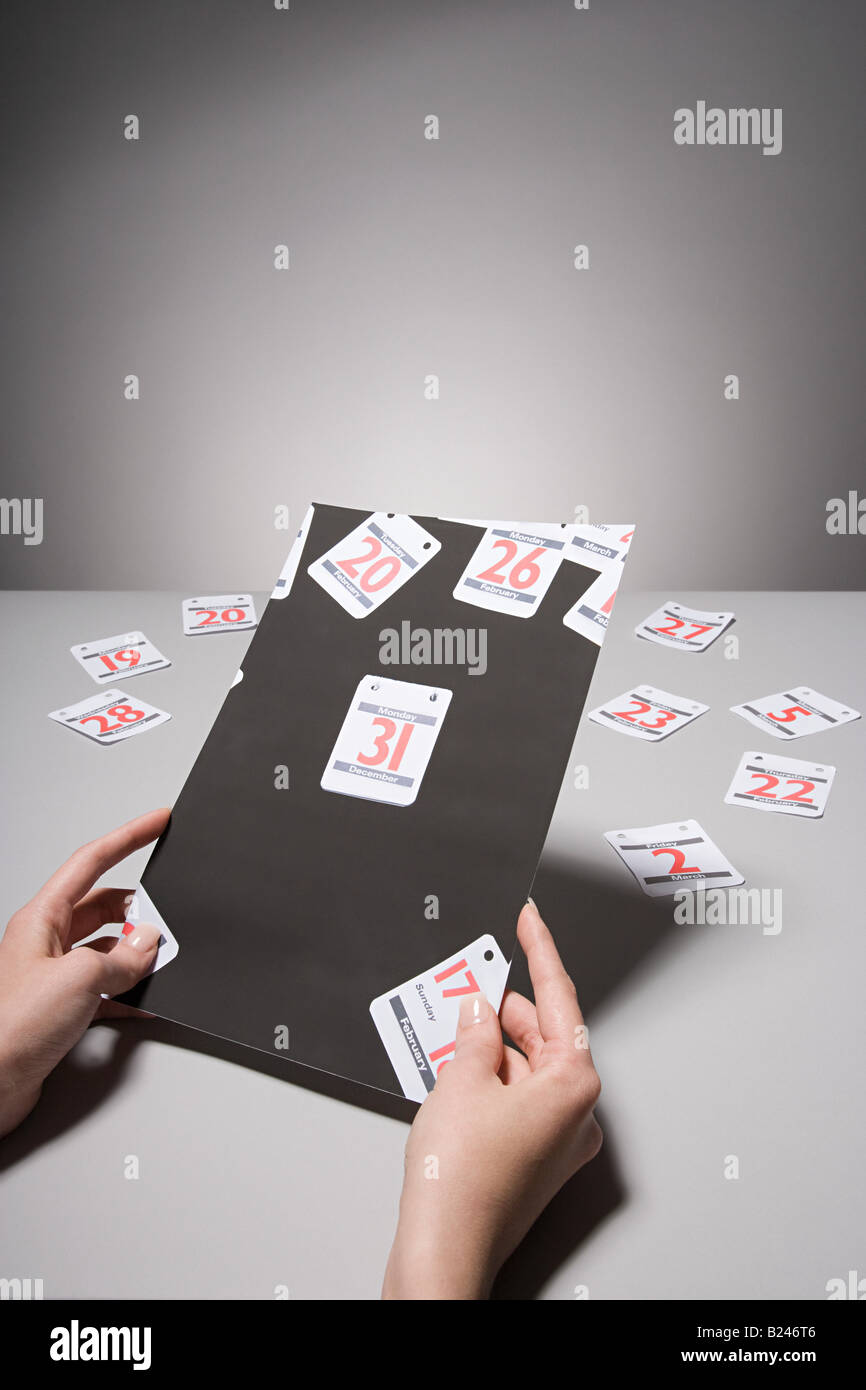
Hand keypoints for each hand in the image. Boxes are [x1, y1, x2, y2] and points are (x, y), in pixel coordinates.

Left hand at [0, 807, 169, 1138]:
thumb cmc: (12, 1028)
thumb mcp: (81, 979)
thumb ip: (124, 957)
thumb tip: (149, 944)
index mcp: (41, 919)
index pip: (92, 861)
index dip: (128, 836)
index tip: (157, 821)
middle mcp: (46, 942)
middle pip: (104, 907)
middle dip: (140, 912)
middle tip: (167, 922)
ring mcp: (54, 975)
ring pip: (108, 949)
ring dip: (136, 956)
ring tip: (158, 964)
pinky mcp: (63, 1008)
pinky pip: (107, 987)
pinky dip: (131, 990)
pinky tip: (146, 1001)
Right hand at [382, 899, 601, 1298]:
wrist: (444, 1246)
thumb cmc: (460, 1179)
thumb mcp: (461, 1078)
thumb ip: (475, 1032)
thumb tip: (479, 1013)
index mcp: (574, 1083)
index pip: (559, 997)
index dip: (539, 950)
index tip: (531, 919)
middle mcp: (578, 1113)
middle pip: (546, 1035)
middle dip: (504, 1010)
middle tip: (469, 985)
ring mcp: (560, 1140)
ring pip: (529, 1069)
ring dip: (493, 1048)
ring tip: (451, 1039)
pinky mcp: (538, 1159)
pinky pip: (520, 1100)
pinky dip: (493, 1080)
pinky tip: (458, 1073)